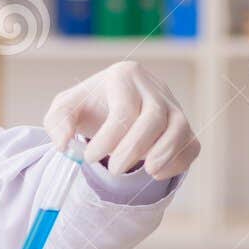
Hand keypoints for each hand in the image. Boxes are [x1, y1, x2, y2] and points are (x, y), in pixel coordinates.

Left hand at [44, 60, 199, 180]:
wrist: (112, 108)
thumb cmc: (89, 108)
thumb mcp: (65, 109)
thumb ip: (57, 122)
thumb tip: (65, 142)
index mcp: (124, 75)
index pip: (124, 109)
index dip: (109, 138)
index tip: (89, 157)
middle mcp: (154, 87)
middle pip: (154, 117)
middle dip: (134, 148)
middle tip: (113, 170)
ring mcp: (173, 106)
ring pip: (179, 128)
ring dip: (164, 154)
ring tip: (145, 171)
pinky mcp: (185, 127)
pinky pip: (191, 144)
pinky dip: (178, 161)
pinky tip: (156, 173)